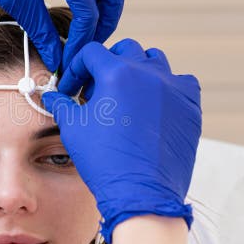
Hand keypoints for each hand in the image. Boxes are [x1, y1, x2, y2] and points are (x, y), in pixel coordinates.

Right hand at [40, 39, 201, 242]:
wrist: (141, 193)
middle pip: (125, 50)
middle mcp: (148, 73)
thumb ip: (61, 103)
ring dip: (137, 71)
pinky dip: (166, 88)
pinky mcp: (190, 106)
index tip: (73, 88)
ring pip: (155, 61)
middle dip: (108, 64)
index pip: (92, 52)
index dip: (76, 69)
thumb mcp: (73, 128)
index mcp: (117, 73)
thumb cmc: (104, 161)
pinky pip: (181, 82)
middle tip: (98, 89)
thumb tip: (52, 96)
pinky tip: (153, 107)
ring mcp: (173, 88)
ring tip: (127, 95)